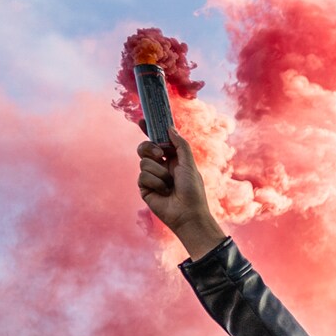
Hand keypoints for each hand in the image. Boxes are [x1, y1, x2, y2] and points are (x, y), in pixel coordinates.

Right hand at [137, 134, 227, 259]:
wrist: (188, 214)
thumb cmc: (193, 191)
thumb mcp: (189, 164)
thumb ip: (180, 145)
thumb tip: (170, 128)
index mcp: (173, 159)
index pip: (158, 141)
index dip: (150, 131)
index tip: (143, 120)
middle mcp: (161, 166)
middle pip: (144, 148)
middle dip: (149, 147)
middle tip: (159, 154)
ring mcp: (151, 177)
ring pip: (143, 162)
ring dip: (159, 172)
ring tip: (169, 184)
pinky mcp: (144, 188)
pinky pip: (142, 176)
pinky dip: (155, 182)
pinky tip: (163, 192)